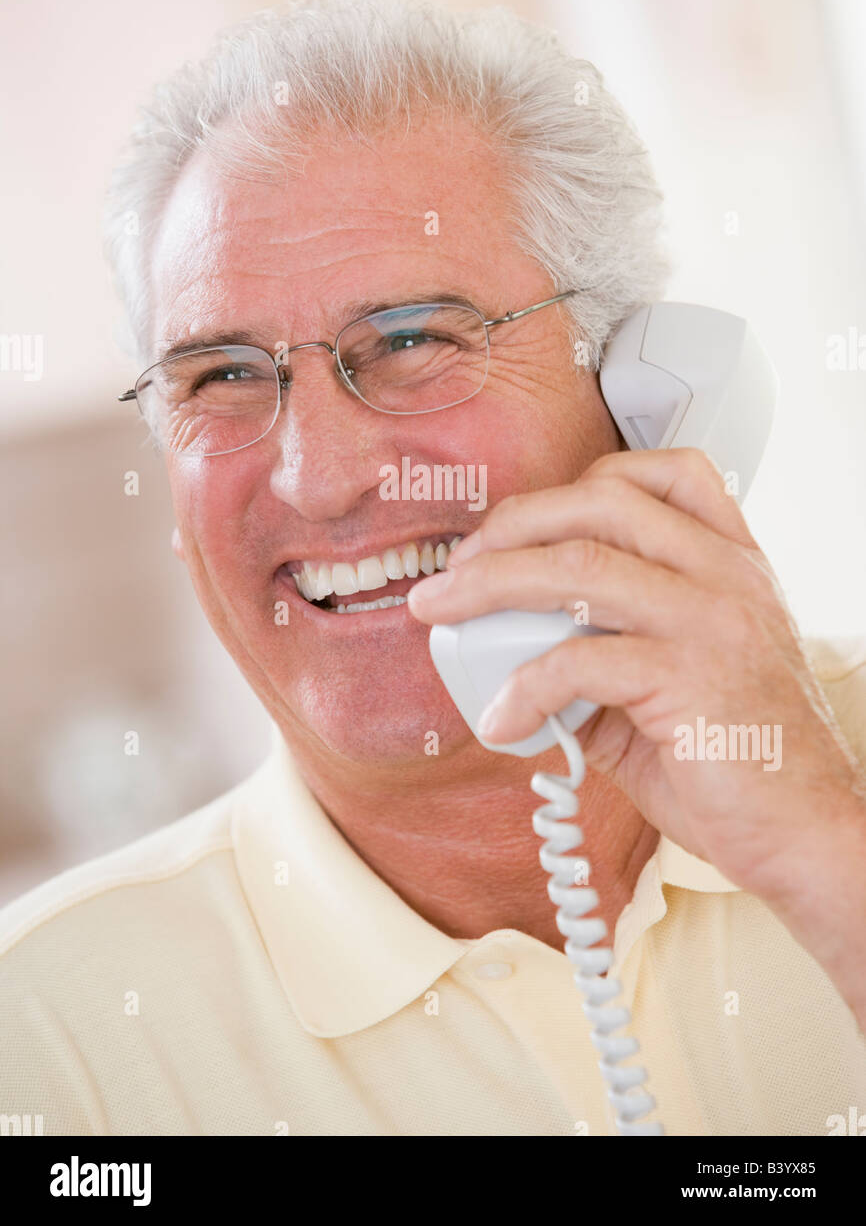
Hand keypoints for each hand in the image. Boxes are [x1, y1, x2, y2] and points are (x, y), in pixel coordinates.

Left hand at [407, 448, 865, 906]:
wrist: (804, 833)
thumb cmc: (740, 760)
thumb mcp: (673, 681)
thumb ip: (603, 645)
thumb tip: (505, 645)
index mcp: (731, 563)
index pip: (661, 474)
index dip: (572, 488)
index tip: (513, 529)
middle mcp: (726, 575)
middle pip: (599, 503)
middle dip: (509, 525)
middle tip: (456, 570)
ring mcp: (711, 621)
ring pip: (578, 566)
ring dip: (489, 586)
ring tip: (439, 613)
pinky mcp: (688, 679)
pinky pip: (577, 660)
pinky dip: (522, 687)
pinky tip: (501, 721)